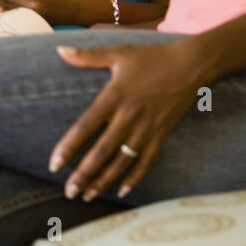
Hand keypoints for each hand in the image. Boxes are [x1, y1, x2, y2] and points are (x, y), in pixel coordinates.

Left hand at [48, 38, 201, 200]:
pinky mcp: (161, 135)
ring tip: (88, 196)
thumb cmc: (152, 58)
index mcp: (115, 96)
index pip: (86, 126)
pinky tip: (122, 191)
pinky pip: (146, 161)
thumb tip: (59, 49)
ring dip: (104, 180)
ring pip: (122, 161)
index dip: (69, 146)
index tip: (54, 164)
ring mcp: (147, 128)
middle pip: (102, 151)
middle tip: (69, 192)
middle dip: (84, 174)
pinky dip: (135, 177)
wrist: (191, 65)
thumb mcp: (119, 52)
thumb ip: (88, 56)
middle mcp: (129, 116)